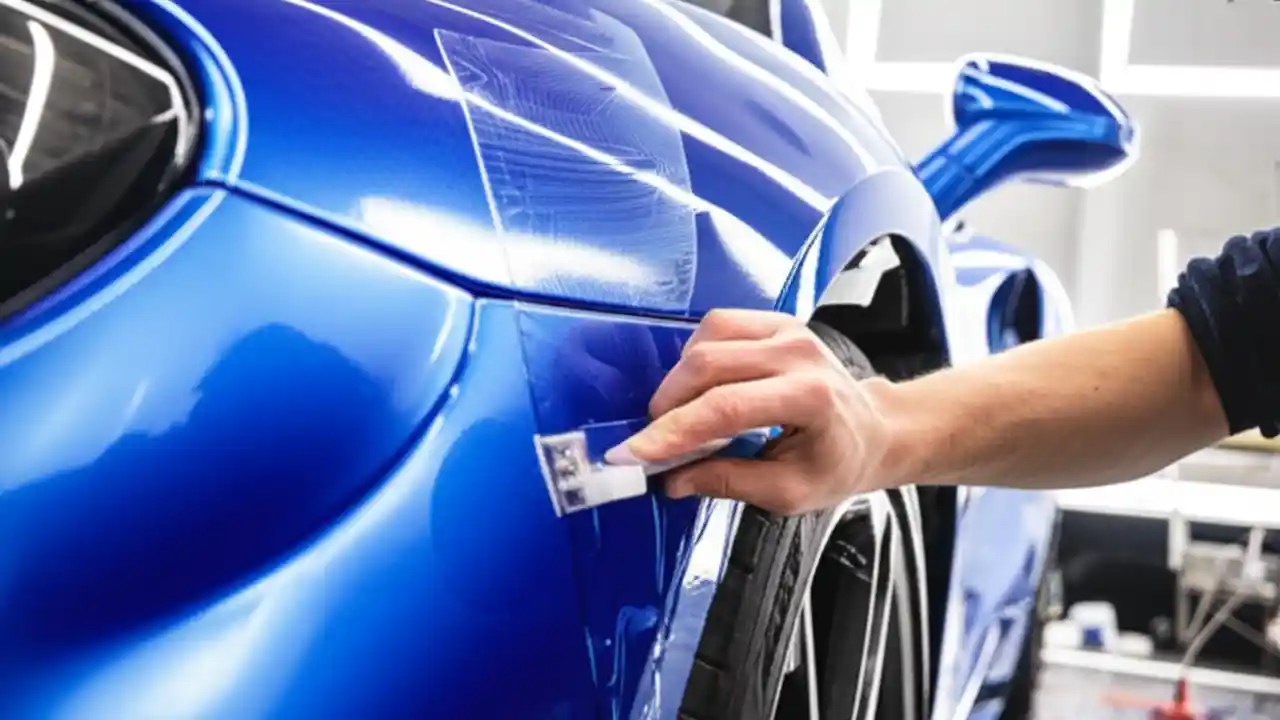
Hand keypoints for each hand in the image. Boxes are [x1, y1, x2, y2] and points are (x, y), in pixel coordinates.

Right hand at [606, 309, 908, 514]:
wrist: (874, 429)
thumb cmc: (836, 463)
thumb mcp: (789, 493)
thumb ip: (728, 483)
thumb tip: (672, 479)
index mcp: (809, 398)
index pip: (726, 408)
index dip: (674, 431)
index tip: (635, 453)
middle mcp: (798, 353)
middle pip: (708, 366)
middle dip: (668, 406)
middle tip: (654, 440)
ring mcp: (787, 330)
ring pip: (706, 340)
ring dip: (679, 380)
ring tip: (678, 415)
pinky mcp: (776, 321)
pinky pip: (717, 325)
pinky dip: (695, 355)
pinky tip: (698, 385)